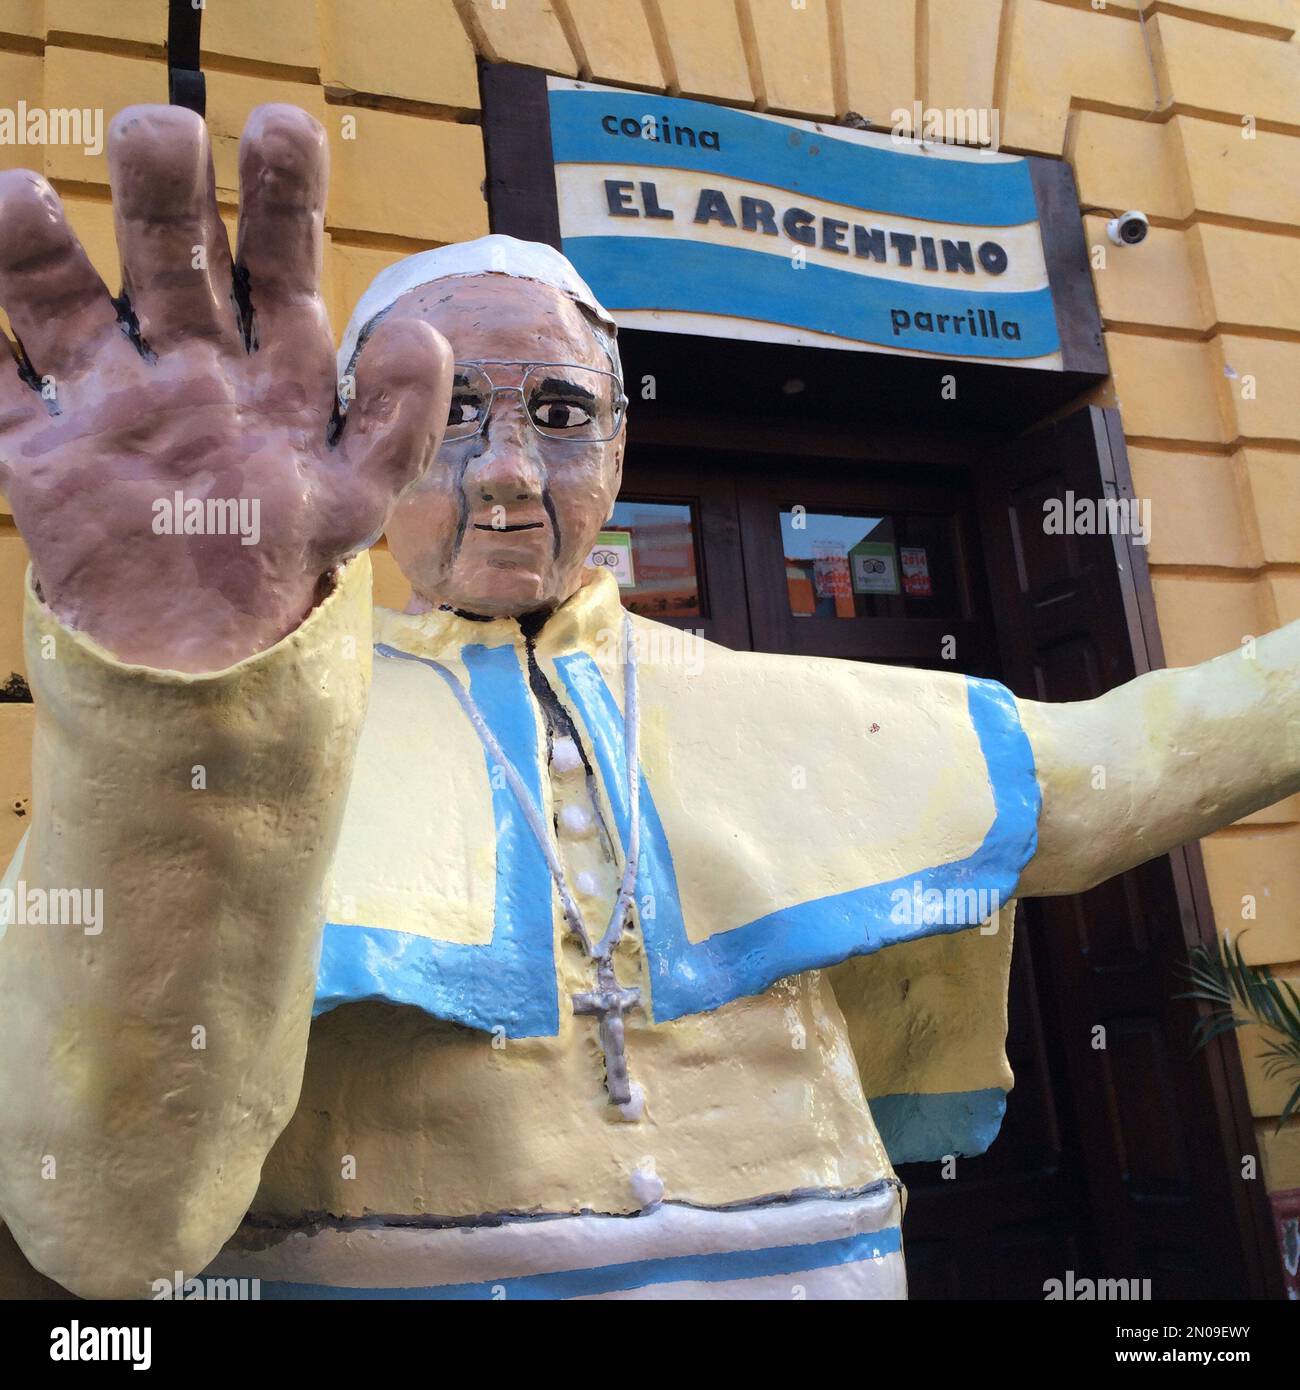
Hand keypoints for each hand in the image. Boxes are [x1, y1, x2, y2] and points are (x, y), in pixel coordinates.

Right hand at [0, 104, 451, 671]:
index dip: (282, 195)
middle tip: (158, 131)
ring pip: (64, 306)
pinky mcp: (42, 458)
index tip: (283, 127)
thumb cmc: (288, 558)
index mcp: (268, 369)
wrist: (211, 650)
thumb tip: (421, 332)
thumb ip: (396, 420)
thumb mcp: (360, 496)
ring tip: (22, 196)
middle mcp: (187, 368)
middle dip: (164, 193)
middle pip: (168, 259)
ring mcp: (109, 406)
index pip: (278, 263)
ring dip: (39, 250)